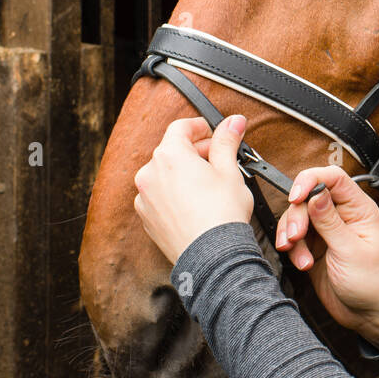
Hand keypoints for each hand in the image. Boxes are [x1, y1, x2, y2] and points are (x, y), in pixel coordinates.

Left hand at [133, 115, 253, 264]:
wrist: (212, 256)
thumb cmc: (222, 213)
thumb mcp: (230, 171)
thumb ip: (227, 141)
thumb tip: (234, 121)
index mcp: (170, 155)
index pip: (181, 127)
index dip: (200, 127)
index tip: (214, 132)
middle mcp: (149, 173)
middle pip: (171, 151)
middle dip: (195, 152)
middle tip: (218, 160)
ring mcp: (145, 197)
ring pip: (164, 175)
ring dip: (183, 173)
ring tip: (208, 186)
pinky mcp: (146, 217)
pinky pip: (159, 196)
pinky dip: (174, 194)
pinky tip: (195, 204)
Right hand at [276, 166, 378, 349]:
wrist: (371, 315)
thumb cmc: (375, 284)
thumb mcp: (351, 251)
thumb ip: (330, 221)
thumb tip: (316, 192)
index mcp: (359, 209)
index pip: (333, 178)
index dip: (311, 180)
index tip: (296, 196)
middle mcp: (341, 216)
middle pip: (308, 197)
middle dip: (297, 215)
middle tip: (295, 236)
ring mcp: (327, 232)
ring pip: (297, 218)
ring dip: (291, 234)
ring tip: (298, 255)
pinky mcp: (314, 248)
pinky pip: (294, 239)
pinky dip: (292, 250)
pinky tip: (302, 264)